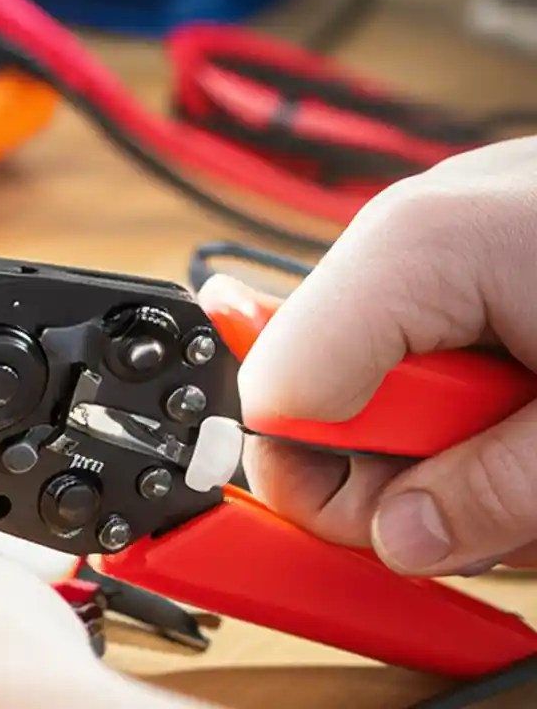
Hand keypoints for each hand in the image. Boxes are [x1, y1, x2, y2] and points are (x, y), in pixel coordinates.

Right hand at [198, 135, 536, 576]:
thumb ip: (494, 488)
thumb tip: (403, 539)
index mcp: (411, 250)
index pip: (272, 395)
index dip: (314, 485)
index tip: (354, 534)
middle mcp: (399, 242)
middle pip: (309, 403)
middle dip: (389, 477)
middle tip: (484, 501)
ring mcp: (426, 252)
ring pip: (362, 395)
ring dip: (445, 452)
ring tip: (536, 455)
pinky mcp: (453, 269)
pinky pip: (406, 363)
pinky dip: (459, 414)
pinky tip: (526, 418)